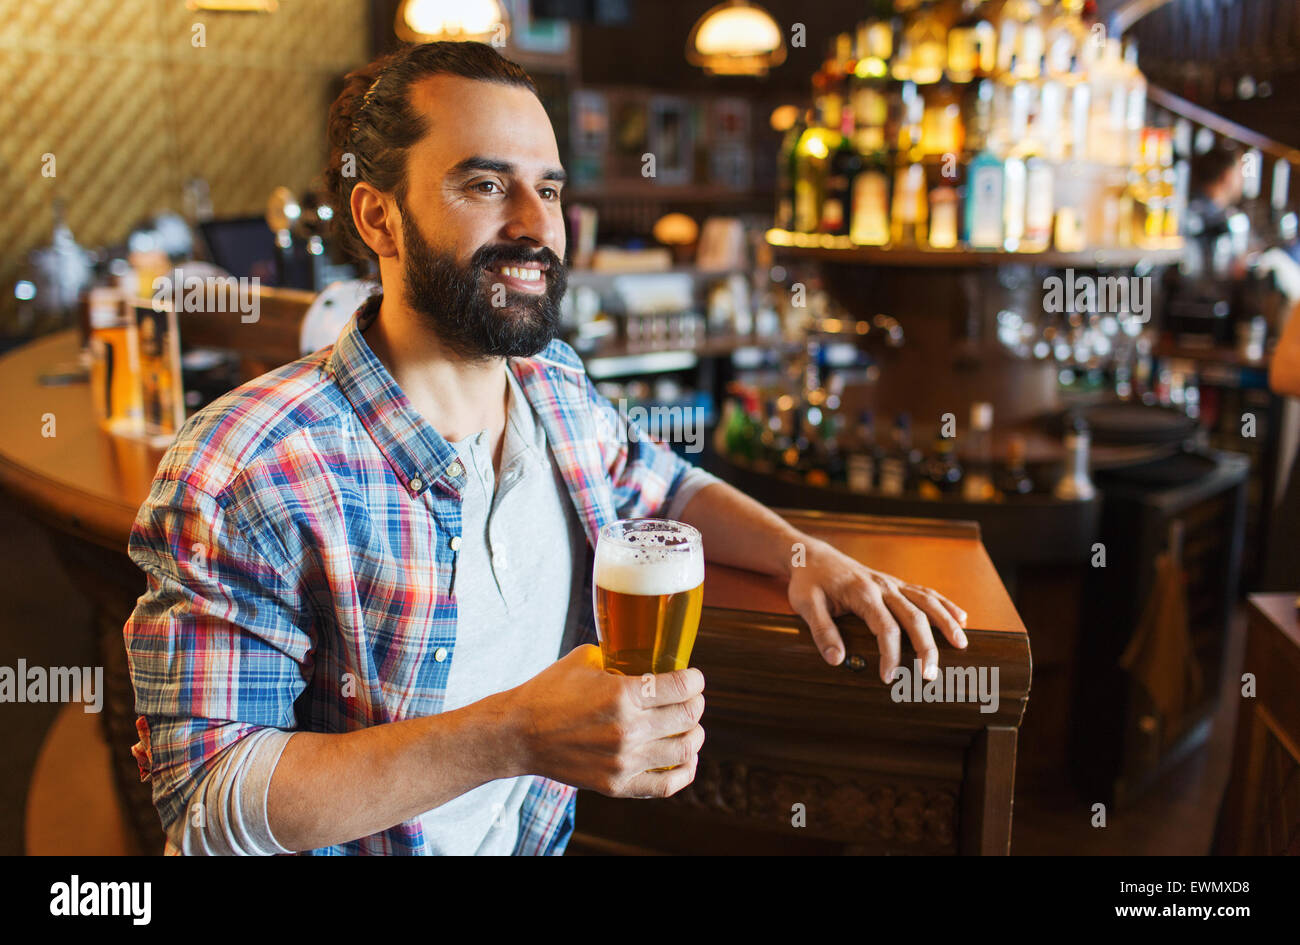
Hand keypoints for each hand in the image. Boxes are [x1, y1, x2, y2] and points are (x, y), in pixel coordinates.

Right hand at [504, 645, 705, 797]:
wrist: (518, 734)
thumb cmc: (549, 692)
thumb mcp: (585, 660)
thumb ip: (619, 657)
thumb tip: (644, 652)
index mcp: (622, 694)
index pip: (682, 687)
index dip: (696, 680)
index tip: (694, 678)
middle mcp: (628, 729)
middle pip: (688, 718)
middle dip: (696, 704)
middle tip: (692, 700)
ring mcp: (624, 760)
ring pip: (684, 750)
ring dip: (694, 735)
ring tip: (689, 728)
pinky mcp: (617, 784)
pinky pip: (666, 785)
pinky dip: (685, 771)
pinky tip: (685, 759)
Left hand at [786, 536, 967, 681]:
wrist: (813, 556)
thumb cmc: (809, 582)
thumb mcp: (806, 605)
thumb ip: (822, 631)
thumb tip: (837, 661)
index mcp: (862, 592)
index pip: (884, 627)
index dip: (890, 654)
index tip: (889, 678)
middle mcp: (883, 586)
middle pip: (913, 616)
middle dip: (926, 647)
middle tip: (930, 675)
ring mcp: (892, 583)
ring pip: (926, 601)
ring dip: (946, 622)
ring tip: (962, 645)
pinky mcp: (895, 584)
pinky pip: (925, 592)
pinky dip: (945, 605)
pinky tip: (961, 618)